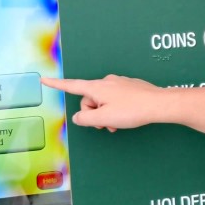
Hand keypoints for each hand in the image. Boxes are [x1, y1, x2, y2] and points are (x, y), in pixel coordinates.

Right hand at [41, 74, 164, 131]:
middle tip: (105, 125)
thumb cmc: (132, 110)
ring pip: (104, 101)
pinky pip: (116, 99)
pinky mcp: (130, 87)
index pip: (71, 86)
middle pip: (89, 99)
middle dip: (94, 113)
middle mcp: (107, 81)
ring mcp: (119, 83)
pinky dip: (116, 110)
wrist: (159, 104)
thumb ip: (85, 119)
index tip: (44, 79)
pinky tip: (127, 117)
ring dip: (106, 114)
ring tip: (117, 124)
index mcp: (97, 87)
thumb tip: (79, 117)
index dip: (57, 84)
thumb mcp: (103, 118)